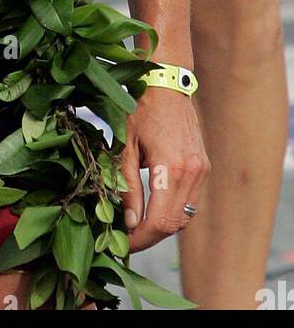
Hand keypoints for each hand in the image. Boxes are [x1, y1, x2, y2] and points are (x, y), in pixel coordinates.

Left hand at [120, 87, 209, 253]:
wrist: (166, 83)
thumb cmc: (138, 110)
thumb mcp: (125, 148)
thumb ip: (127, 186)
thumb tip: (130, 222)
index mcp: (171, 167)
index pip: (159, 221)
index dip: (141, 238)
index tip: (123, 243)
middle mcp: (192, 172)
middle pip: (174, 223)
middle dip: (149, 236)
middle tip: (126, 239)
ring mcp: (201, 170)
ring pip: (184, 215)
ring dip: (162, 226)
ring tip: (137, 226)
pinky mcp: (204, 167)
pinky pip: (190, 201)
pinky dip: (173, 211)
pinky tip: (154, 209)